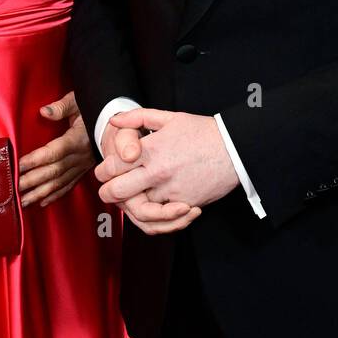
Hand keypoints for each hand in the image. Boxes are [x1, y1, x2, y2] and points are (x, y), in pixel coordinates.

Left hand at [17, 90, 95, 207]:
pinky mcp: (84, 170)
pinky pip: (69, 185)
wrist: (116, 122)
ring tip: (22, 201)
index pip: (54, 151)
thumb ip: (61, 107)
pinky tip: (42, 202)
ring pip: (60, 182)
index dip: (36, 160)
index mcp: (78, 138)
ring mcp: (83, 165)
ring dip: (40, 193)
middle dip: (33, 181)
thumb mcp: (78, 101)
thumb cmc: (94, 109)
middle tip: (14, 188)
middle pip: (54, 171)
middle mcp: (81, 155)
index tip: (18, 165)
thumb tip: (44, 112)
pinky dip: (55, 195)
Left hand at [96, 108, 238, 218]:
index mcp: (151, 150)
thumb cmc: (202, 132)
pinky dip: (156, 217)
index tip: (104, 172)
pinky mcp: (184, 205)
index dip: (103, 171)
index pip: (112, 166)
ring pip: (137, 210)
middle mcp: (157, 172)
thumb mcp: (170, 118)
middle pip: (117, 192)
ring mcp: (171, 191)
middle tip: (109, 192)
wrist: (235, 149)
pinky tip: (155, 208)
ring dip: (131, 207)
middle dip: (108, 193)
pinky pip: (162, 220)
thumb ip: (138, 117)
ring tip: (132, 201)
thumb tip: (114, 120)